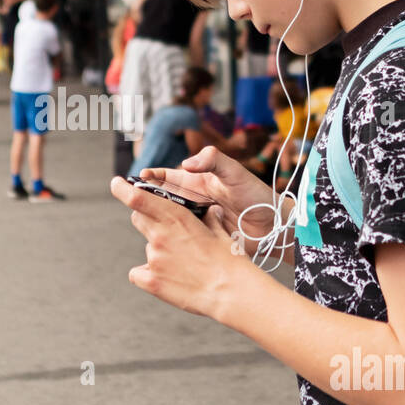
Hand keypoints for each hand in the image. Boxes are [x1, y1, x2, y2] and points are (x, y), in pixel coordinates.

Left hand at [109, 176, 252, 318]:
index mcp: (176, 217)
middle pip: (138, 219)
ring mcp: (154, 259)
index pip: (137, 198)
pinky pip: (139, 274)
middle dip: (147, 219)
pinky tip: (167, 279)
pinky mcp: (152, 281)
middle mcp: (160, 235)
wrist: (232, 293)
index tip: (116, 184)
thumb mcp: (220, 231)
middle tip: (166, 231)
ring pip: (148, 248)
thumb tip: (209, 211)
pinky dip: (148, 275)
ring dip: (159, 251)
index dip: (122, 189)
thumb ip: (208, 218)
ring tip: (183, 264)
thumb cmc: (230, 260)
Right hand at [138, 146, 280, 245]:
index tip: (137, 179)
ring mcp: (195, 222)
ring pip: (168, 221)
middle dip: (145, 200)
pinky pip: (181, 239)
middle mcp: (193, 202)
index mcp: (197, 183)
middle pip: (162, 200)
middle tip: (130, 202)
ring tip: (140, 223)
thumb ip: (213, 160)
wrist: (274, 226)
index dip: (151, 177)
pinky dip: (170, 240)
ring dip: (155, 222)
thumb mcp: (235, 172)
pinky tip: (159, 244)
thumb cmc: (256, 194)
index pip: (167, 178)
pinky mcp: (201, 239)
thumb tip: (186, 164)